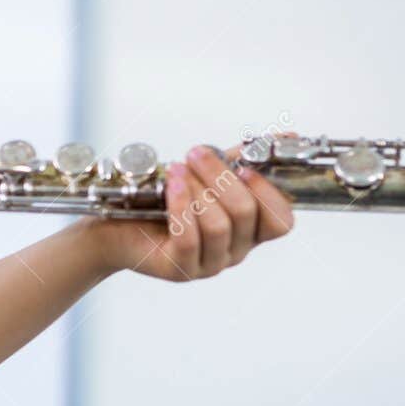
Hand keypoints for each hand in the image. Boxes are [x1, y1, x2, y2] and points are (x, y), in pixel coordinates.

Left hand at [84, 142, 294, 280]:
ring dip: (197, 189)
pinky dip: (181, 205)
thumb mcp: (208, 176)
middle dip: (220, 177)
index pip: (281, 221)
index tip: (244, 167)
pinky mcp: (179, 269)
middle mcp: (234, 251)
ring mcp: (208, 264)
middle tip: (196, 153)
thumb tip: (287, 136)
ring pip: (218, 225)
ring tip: (177, 168)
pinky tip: (171, 185)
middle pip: (245, 214)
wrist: (117, 226)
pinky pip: (189, 237)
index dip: (268, 192)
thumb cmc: (165, 200)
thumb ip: (244, 159)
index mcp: (249, 230)